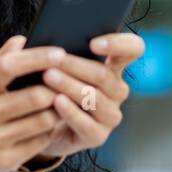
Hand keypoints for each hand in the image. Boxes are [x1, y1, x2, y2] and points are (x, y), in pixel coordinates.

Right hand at [0, 35, 67, 171]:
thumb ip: (2, 59)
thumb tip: (22, 40)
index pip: (8, 68)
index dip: (36, 58)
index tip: (60, 53)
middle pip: (35, 97)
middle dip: (56, 89)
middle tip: (68, 83)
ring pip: (44, 121)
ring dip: (58, 110)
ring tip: (62, 103)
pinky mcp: (4, 160)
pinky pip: (42, 141)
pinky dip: (50, 130)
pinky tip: (49, 124)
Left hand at [31, 32, 144, 158]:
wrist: (40, 127)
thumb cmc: (50, 88)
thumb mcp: (55, 66)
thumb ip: (57, 51)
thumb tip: (38, 35)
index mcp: (113, 67)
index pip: (133, 49)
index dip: (118, 44)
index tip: (93, 43)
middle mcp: (117, 91)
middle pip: (104, 75)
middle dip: (77, 66)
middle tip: (54, 59)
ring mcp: (110, 115)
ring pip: (96, 98)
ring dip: (71, 86)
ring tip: (48, 77)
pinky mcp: (99, 136)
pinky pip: (87, 123)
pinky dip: (71, 111)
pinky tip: (56, 101)